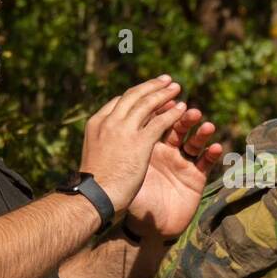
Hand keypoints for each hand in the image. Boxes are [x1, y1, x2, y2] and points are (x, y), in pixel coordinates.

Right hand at [79, 76, 187, 211]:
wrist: (94, 197)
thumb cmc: (94, 183)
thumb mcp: (96, 154)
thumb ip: (105, 142)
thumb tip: (110, 144)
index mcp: (97, 123)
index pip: (118, 102)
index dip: (136, 95)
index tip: (147, 92)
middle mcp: (110, 121)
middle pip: (133, 96)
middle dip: (151, 86)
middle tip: (165, 80)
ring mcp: (124, 130)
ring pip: (148, 104)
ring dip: (164, 93)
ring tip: (176, 87)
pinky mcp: (140, 142)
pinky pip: (160, 122)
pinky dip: (172, 113)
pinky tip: (183, 108)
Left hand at [126, 107, 223, 238]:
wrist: (147, 229)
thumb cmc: (133, 202)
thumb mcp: (129, 175)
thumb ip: (127, 153)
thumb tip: (118, 130)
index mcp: (148, 147)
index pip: (157, 122)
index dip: (164, 109)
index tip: (170, 97)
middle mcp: (167, 152)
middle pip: (178, 128)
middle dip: (184, 117)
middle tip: (189, 110)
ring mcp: (183, 163)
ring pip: (195, 142)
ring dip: (201, 132)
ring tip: (206, 125)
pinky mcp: (196, 177)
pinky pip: (206, 163)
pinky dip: (212, 154)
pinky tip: (215, 147)